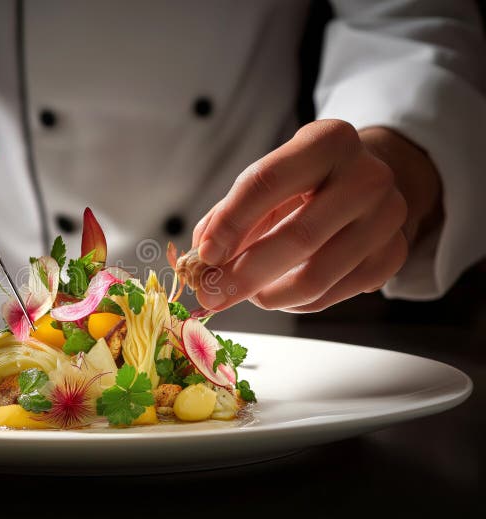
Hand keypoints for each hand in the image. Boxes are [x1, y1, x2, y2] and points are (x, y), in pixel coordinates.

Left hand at [192, 119, 440, 311]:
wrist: (367, 183)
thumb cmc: (304, 182)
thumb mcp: (266, 179)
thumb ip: (228, 215)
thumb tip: (200, 260)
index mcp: (328, 141)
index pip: (268, 181)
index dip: (231, 223)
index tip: (204, 254)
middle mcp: (368, 175)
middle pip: (299, 236)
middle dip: (245, 273)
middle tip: (212, 294)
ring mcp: (387, 218)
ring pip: (317, 275)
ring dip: (268, 294)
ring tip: (244, 294)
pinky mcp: (393, 255)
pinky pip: (332, 294)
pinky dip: (294, 302)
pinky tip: (276, 293)